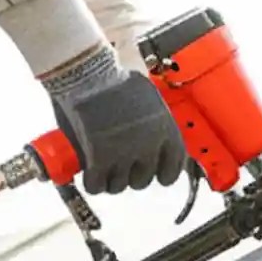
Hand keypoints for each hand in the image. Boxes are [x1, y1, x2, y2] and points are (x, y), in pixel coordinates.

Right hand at [45, 45, 186, 194]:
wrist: (87, 74)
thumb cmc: (114, 78)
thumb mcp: (147, 97)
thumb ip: (152, 120)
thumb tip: (152, 137)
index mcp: (165, 128)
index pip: (175, 166)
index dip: (164, 173)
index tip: (156, 174)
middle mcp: (148, 145)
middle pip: (143, 180)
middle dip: (131, 176)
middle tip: (119, 165)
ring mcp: (123, 154)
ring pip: (119, 186)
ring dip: (110, 181)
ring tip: (101, 169)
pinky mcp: (98, 160)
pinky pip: (96, 185)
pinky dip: (92, 183)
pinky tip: (88, 175)